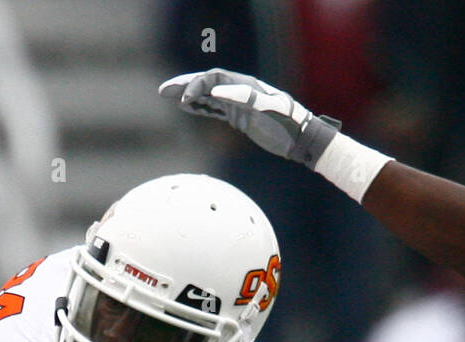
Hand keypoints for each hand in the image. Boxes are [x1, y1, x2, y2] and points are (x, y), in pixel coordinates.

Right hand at [159, 68, 340, 167]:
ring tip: (168, 97)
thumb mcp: (270, 110)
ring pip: (207, 96)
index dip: (197, 85)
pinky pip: (215, 109)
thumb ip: (245, 98)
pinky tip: (187, 108)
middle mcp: (240, 91)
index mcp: (246, 85)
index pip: (214, 78)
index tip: (186, 99)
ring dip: (188, 96)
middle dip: (185, 86)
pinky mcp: (239, 117)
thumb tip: (218, 90)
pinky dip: (200, 108)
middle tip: (163, 91)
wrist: (301, 139)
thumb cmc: (289, 123)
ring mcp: (238, 104)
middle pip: (206, 83)